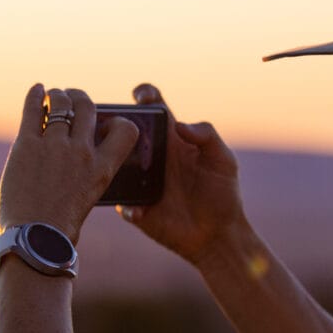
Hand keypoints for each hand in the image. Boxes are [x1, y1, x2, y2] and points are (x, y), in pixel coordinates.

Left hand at [0, 85, 139, 242]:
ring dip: (57, 95)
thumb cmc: (60, 225)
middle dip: (80, 97)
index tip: (106, 120)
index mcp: (103, 168)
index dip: (118, 120)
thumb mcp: (88, 196)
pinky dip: (35, 96)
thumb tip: (77, 152)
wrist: (34, 237)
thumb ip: (88, 171)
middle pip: (87, 107)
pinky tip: (36, 90)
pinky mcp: (26, 146)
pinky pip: (32, 110)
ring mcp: (54, 146)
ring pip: (60, 103)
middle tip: (72, 96)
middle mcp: (82, 152)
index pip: (125, 130)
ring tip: (52, 95)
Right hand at [117, 83, 246, 263]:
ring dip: (109, 161)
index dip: (145, 96)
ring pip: (114, 164)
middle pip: (126, 132)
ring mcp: (140, 182)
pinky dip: (127, 205)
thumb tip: (180, 125)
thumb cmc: (223, 195)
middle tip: (114, 124)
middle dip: (114, 122)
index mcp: (172, 139)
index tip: (142, 97)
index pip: (154, 109)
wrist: (217, 236)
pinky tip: (140, 209)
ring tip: (113, 163)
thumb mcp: (223, 161)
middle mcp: (152, 156)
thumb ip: (208, 136)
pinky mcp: (135, 208)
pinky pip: (120, 201)